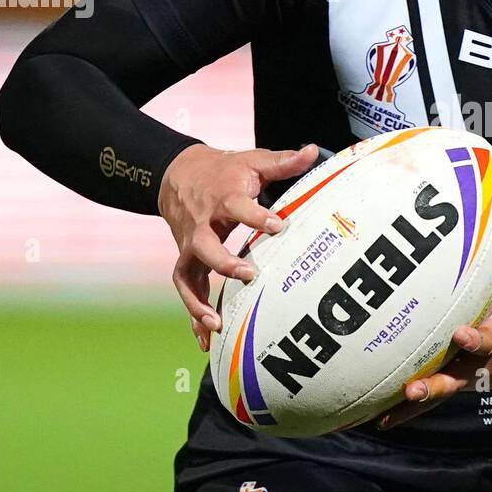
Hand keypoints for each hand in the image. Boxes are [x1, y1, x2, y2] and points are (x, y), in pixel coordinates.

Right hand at [158, 142, 319, 351]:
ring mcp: (190, 247)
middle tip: (248, 275)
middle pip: (204, 246)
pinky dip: (193, 316)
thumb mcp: (253, 160)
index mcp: (222, 199)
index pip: (238, 206)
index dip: (258, 216)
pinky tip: (205, 340)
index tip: (279, 225)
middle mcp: (201, 226)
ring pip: (186, 276)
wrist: (177, 175)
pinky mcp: (188, 262)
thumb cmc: (224, 171)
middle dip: (223, 263)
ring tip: (216, 325)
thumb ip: (284, 161)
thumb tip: (314, 151)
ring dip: (198, 303)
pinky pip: (187, 291)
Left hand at [376, 234, 491, 429]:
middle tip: (414, 387)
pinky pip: (425, 404)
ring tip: (395, 402)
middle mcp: (478, 365)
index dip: (475, 341)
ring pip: (439, 393)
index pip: (487, 341)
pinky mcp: (449, 387)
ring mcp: (463, 379)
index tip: (460, 335)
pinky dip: (403, 413)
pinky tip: (379, 421)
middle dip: (436, 384)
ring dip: (416, 402)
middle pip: (456, 378)